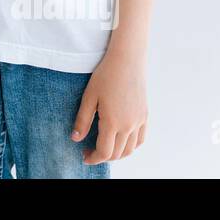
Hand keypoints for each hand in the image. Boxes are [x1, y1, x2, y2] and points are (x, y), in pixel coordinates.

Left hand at [70, 48, 147, 163]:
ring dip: (117, 154)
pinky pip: (141, 139)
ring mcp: (139, 121)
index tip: (84, 156)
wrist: (127, 60)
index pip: (104, 152)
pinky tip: (121, 141)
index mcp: (113, 122)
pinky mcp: (144, 115)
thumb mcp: (89, 97)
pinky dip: (131, 146)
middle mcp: (129, 125)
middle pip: (117, 153)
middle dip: (102, 157)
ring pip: (130, 150)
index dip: (93, 158)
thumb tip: (75, 138)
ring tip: (104, 147)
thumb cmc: (106, 75)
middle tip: (90, 151)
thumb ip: (82, 120)